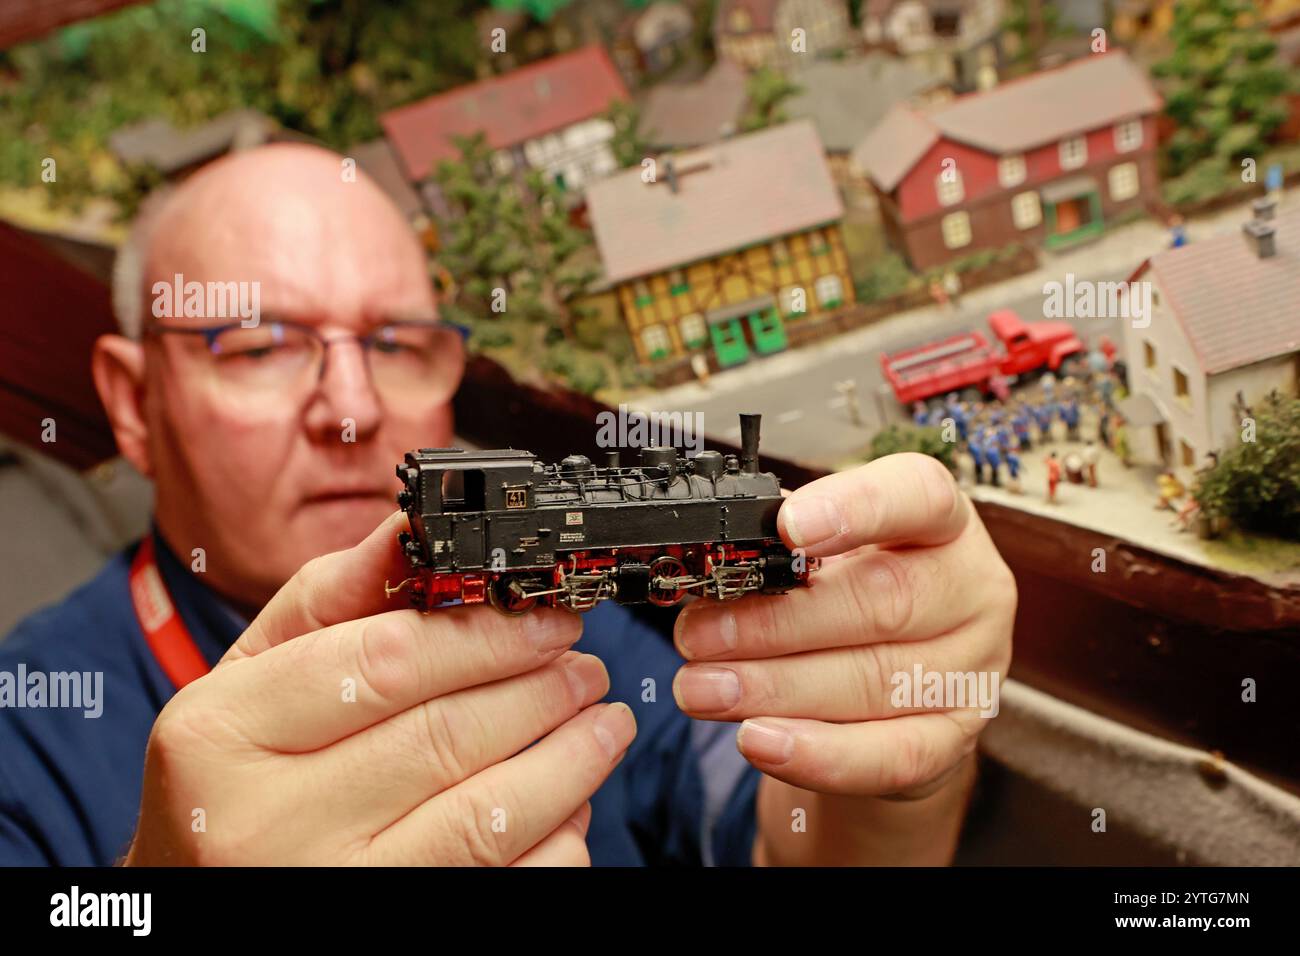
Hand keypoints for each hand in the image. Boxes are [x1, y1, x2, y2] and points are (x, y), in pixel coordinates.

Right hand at [124, 513, 634, 865]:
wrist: (202, 899)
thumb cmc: (235, 782)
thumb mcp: (252, 683)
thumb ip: (330, 604)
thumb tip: (410, 530)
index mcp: (224, 734)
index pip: (382, 663)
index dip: (483, 636)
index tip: (544, 617)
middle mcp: (268, 822)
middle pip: (445, 737)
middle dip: (540, 690)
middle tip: (582, 664)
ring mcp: (334, 888)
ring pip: (487, 817)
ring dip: (569, 760)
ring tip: (602, 722)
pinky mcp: (394, 927)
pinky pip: (504, 883)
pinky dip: (555, 839)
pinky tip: (569, 804)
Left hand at [672, 453, 1013, 800]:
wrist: (894, 679)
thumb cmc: (854, 595)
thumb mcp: (829, 556)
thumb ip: (782, 555)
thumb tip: (706, 574)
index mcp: (942, 521)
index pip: (918, 495)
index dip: (853, 508)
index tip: (786, 526)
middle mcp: (971, 588)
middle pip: (883, 600)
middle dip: (776, 621)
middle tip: (699, 634)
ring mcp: (971, 667)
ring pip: (874, 680)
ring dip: (774, 688)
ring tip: (702, 689)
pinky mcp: (954, 738)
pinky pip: (889, 755)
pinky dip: (817, 753)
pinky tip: (758, 740)